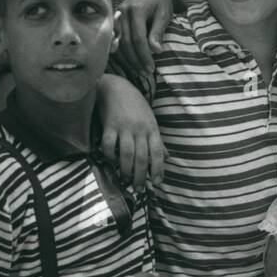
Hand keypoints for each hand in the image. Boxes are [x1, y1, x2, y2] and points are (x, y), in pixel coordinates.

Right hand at [97, 74, 164, 190]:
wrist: (117, 87)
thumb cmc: (136, 106)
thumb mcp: (151, 121)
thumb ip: (158, 140)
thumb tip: (168, 157)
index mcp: (152, 129)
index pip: (158, 152)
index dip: (159, 169)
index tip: (157, 183)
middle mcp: (140, 129)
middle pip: (142, 157)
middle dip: (142, 176)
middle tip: (139, 189)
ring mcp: (124, 127)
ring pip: (126, 154)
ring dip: (126, 170)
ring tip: (126, 180)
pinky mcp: (109, 125)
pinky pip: (108, 145)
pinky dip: (109, 156)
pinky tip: (111, 162)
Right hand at [116, 0, 173, 79]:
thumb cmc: (161, 1)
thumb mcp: (164, 14)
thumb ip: (158, 32)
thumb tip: (156, 51)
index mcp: (136, 9)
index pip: (138, 38)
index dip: (144, 55)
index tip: (151, 68)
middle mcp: (122, 12)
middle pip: (126, 43)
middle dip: (136, 60)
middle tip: (146, 73)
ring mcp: (115, 16)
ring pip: (118, 43)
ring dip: (127, 60)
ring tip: (139, 71)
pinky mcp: (113, 20)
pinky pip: (114, 40)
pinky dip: (120, 53)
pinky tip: (128, 63)